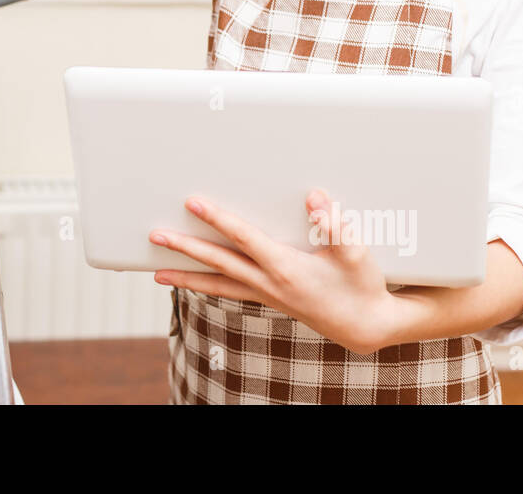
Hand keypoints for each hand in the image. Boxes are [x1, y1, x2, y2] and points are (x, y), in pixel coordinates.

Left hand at [151, 189, 399, 355]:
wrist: (366, 326)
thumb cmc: (362, 286)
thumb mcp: (356, 253)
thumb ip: (334, 224)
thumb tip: (314, 196)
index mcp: (286, 268)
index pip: (243, 238)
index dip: (217, 218)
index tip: (193, 203)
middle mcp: (269, 284)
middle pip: (218, 263)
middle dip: (185, 250)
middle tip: (155, 236)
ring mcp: (267, 295)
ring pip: (218, 284)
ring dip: (187, 277)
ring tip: (157, 274)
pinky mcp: (270, 300)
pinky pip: (230, 291)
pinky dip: (208, 285)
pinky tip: (195, 281)